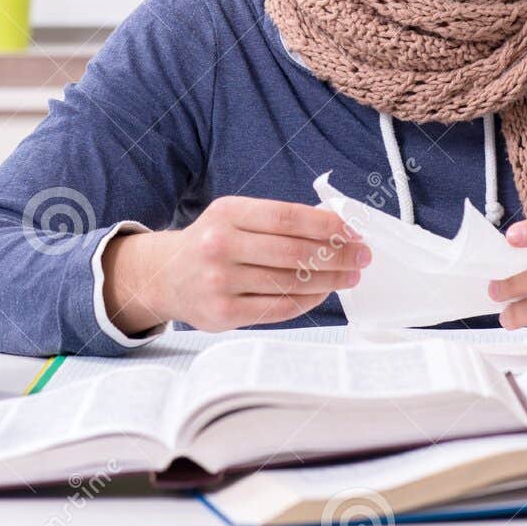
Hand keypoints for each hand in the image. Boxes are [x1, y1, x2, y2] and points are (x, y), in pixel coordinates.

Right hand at [101, 196, 370, 335]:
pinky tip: (322, 292)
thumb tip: (335, 226)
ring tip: (349, 276)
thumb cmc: (212, 243)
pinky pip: (278, 309)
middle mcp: (219, 245)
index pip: (287, 217)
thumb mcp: (235, 217)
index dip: (325, 225)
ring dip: (328, 280)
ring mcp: (219, 281)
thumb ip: (277, 221)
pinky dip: (307, 301)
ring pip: (290, 282)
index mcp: (226, 213)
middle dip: (336, 254)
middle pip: (293, 251)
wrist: (164, 276)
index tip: (353, 231)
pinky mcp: (222, 312)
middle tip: (361, 257)